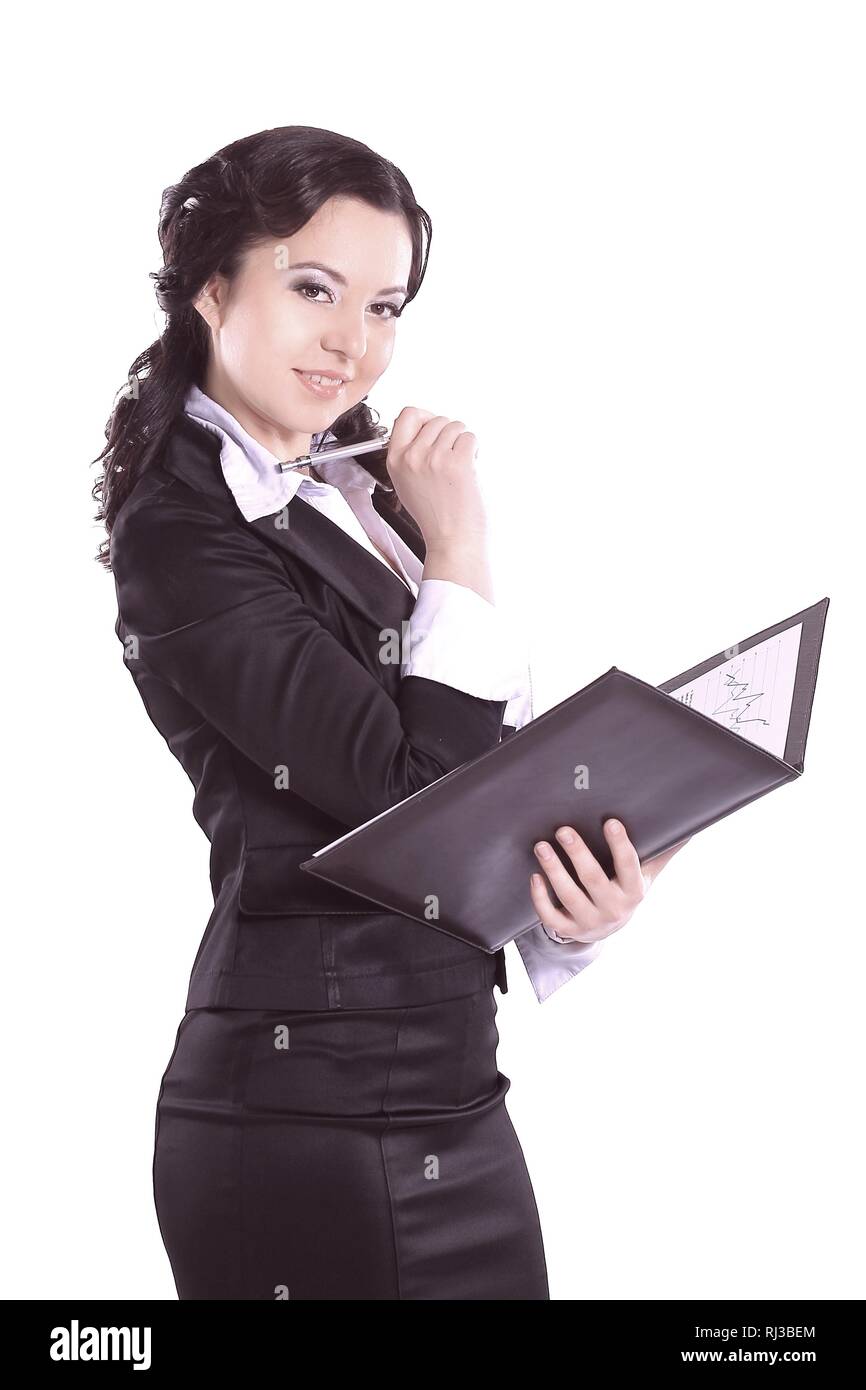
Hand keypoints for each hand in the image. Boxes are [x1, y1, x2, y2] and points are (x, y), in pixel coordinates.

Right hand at [385, 406, 488, 552]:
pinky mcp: (458, 462)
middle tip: (453, 455)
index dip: (425, 417)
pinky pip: (470, 438)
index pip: (407, 415)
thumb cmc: (435, 517)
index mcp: (396, 460)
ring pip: (455, 426)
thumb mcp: (406, 484)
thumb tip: (422, 426)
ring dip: (463, 442)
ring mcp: (435, 458)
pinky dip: (475, 450)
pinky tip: (470, 468)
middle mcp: (413, 457)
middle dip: (449, 433)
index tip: (434, 428)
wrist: (452, 540)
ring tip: (461, 465)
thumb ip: (408, 455)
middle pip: (436, 419)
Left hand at [529, 819, 690, 943]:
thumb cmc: (627, 888)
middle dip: (578, 853)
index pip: (629, 866)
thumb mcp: (647, 873)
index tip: (610, 821)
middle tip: (563, 830)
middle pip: (593, 879)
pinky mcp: (570, 929)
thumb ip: (663, 850)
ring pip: (569, 896)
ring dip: (554, 870)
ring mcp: (590, 921)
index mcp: (634, 891)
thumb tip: (690, 826)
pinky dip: (541, 898)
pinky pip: (552, 917)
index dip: (620, 845)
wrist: (610, 927)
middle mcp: (614, 908)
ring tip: (541, 846)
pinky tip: (535, 876)